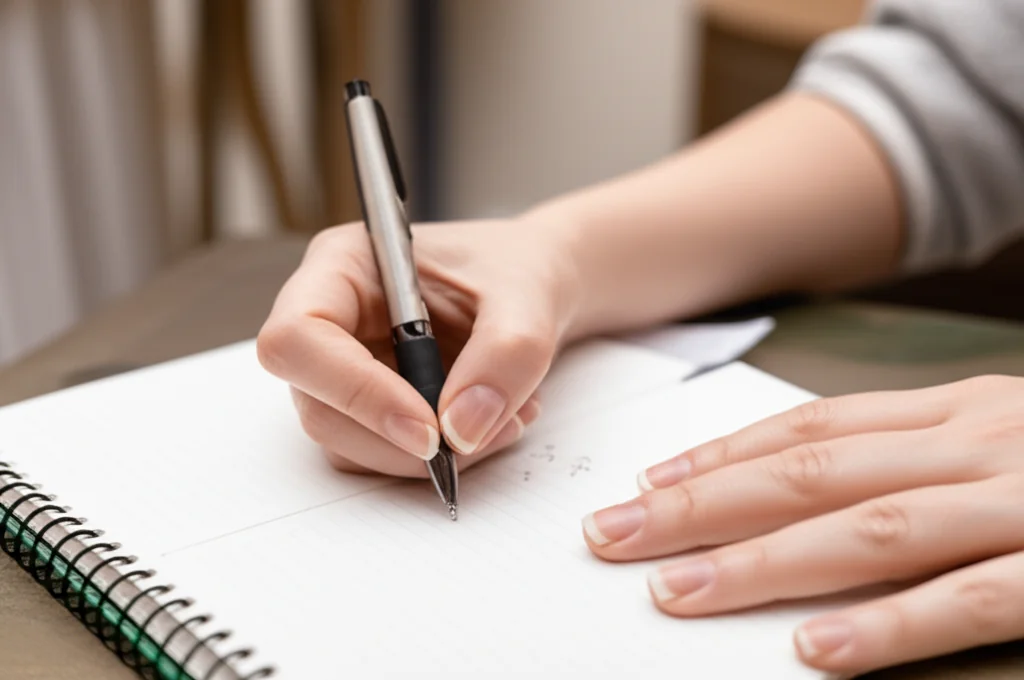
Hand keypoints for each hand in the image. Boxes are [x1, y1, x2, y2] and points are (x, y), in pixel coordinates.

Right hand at [258, 218, 579, 475]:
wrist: (533, 289)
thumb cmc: (518, 269)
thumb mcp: (529, 297)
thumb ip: (505, 356)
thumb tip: (459, 432)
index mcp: (343, 265)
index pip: (299, 338)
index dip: (355, 391)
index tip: (428, 429)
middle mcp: (329, 319)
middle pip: (318, 406)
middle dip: (400, 440)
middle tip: (484, 433)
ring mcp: (341, 369)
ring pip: (347, 444)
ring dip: (426, 455)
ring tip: (506, 417)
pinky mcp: (367, 408)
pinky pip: (380, 455)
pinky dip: (437, 458)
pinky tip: (489, 423)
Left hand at [582, 375, 1023, 674]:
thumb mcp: (996, 436)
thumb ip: (909, 455)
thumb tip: (798, 493)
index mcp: (956, 409)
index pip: (808, 426)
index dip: (718, 456)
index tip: (645, 486)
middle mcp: (977, 440)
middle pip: (809, 472)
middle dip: (703, 505)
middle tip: (614, 535)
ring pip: (868, 528)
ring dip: (764, 564)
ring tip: (678, 592)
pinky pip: (973, 600)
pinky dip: (891, 627)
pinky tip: (815, 651)